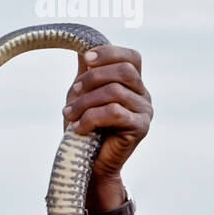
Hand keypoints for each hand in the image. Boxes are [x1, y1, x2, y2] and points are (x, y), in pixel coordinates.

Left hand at [62, 44, 152, 209]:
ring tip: (68, 114)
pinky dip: (91, 118)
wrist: (88, 168)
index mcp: (134, 84)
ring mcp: (145, 111)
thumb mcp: (83, 97)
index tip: (85, 59)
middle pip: (124, 71)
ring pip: (115, 92)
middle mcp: (143, 95)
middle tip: (73, 92)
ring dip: (86, 102)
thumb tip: (81, 46)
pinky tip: (77, 128)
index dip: (109, 54)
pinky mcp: (141, 128)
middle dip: (92, 78)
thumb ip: (87, 73)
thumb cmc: (85, 132)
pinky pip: (114, 112)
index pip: (131, 57)